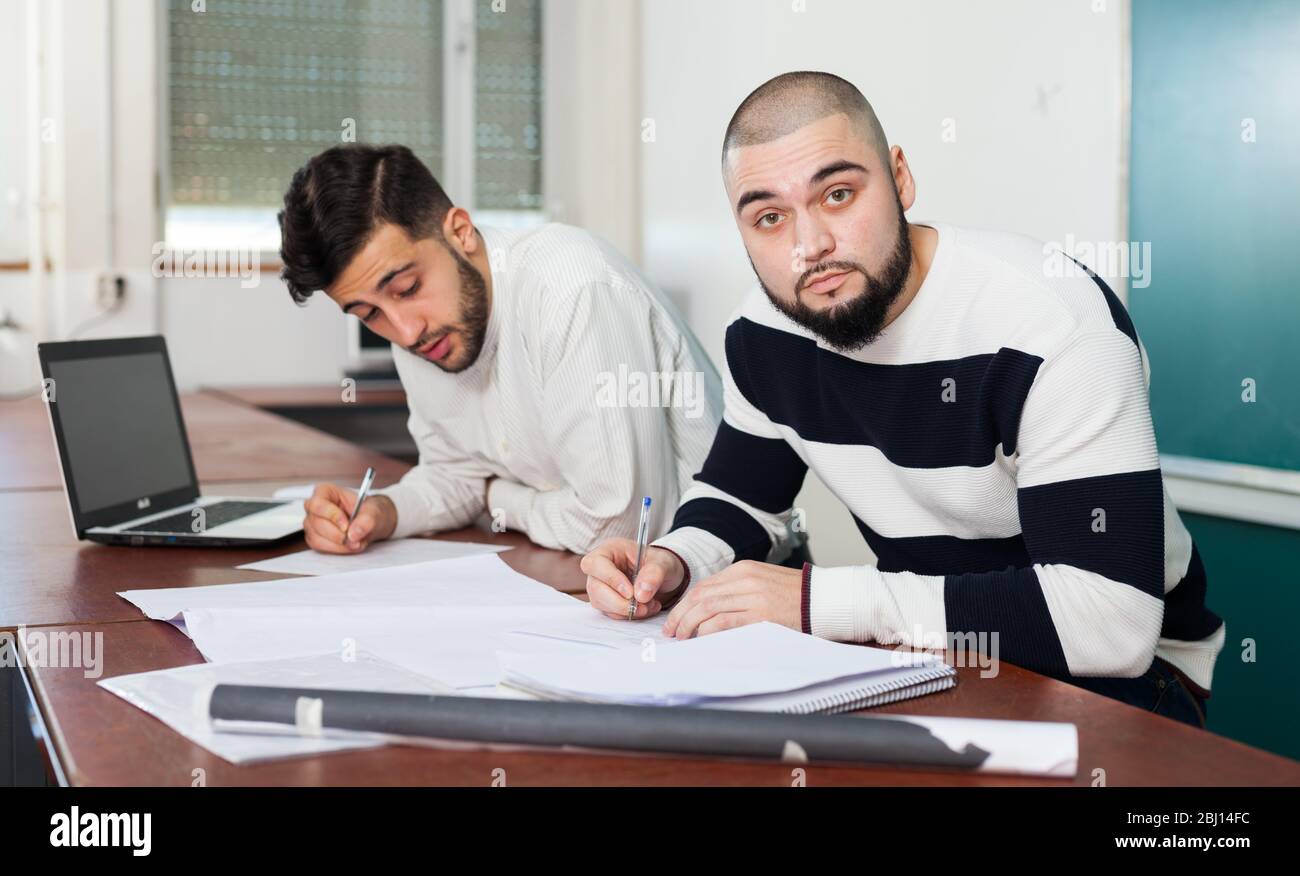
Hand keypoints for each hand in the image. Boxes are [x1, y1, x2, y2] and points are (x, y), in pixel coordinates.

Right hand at [303, 483, 396, 553]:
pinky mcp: (314, 537)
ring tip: (356, 543)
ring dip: (338, 544)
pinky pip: (319, 547)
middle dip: (337, 534)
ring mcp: (312, 523)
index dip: (332, 516)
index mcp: (325, 492)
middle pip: (316, 523)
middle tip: (355, 539)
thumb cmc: (369, 512)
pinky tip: (349, 546)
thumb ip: (366, 520)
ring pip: (316, 538)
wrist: (370, 523)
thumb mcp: (374, 512)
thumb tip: (354, 533)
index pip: (318, 504)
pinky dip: (336, 549)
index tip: (347, 526)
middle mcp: (314, 507)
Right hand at [580, 539, 684, 620]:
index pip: (596, 563)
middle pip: (595, 587)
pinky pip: (610, 613)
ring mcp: (601, 585)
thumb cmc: (660, 563)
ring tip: (649, 605)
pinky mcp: (606, 601)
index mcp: (610, 549)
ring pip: (600, 603)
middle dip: (618, 602)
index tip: (630, 593)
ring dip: (625, 610)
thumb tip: (641, 594)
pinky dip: (628, 615)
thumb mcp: (663, 563)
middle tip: (641, 606)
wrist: (665, 576)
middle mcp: (601, 567)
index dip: (611, 579)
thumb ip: (653, 574)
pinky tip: (645, 608)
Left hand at [663, 560, 801, 638]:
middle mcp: (745, 579)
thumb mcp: (763, 582)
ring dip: (689, 624)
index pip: (704, 586)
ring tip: (682, 637)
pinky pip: (724, 622)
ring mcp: (752, 596)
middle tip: (671, 631)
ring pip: (707, 608)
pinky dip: (707, 631)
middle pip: (700, 596)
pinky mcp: (760, 615)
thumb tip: (710, 609)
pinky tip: (701, 639)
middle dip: (680, 614)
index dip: (685, 603)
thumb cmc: (796, 595)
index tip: (676, 617)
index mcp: (744, 569)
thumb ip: (738, 590)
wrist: (825, 599)